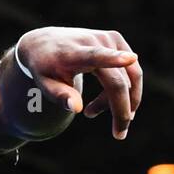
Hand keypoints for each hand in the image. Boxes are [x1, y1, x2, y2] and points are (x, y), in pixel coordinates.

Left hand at [15, 27, 141, 138]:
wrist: (43, 43)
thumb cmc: (44, 68)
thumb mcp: (43, 83)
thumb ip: (59, 95)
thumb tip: (77, 108)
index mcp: (72, 53)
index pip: (94, 56)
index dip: (112, 59)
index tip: (129, 59)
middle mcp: (93, 41)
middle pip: (117, 81)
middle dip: (121, 110)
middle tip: (119, 134)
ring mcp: (107, 38)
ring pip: (128, 78)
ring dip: (121, 101)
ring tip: (94, 112)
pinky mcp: (116, 39)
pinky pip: (130, 71)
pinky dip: (124, 89)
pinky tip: (106, 103)